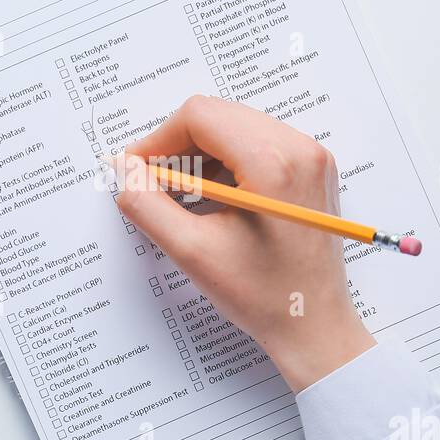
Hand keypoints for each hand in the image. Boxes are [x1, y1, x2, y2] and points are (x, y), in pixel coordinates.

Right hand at [115, 96, 372, 392]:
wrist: (314, 324)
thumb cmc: (263, 296)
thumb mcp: (192, 252)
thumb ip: (148, 204)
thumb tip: (125, 171)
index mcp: (273, 163)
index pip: (200, 116)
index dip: (158, 139)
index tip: (137, 170)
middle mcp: (299, 148)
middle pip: (219, 115)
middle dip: (178, 145)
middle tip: (153, 184)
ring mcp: (311, 156)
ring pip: (236, 126)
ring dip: (201, 155)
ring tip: (182, 197)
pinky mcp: (313, 169)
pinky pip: (259, 143)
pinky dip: (226, 162)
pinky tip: (212, 198)